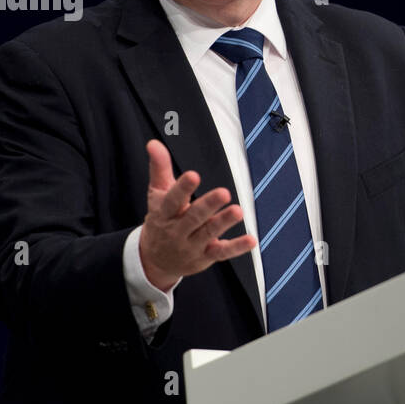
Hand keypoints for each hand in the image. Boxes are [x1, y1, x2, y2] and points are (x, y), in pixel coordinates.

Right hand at [139, 139, 255, 290]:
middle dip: (208, 205)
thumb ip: (159, 168)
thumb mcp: (157, 194)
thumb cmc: (161, 220)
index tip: (193, 175)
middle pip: (193, 217)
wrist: (155, 260)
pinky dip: (237, 247)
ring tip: (238, 211)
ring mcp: (192, 245)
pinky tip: (251, 240)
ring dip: (224, 222)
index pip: (172, 200)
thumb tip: (154, 143)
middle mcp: (177, 230)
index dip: (182, 188)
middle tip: (223, 192)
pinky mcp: (206, 256)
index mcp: (164, 213)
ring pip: (209, 233)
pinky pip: (222, 252)